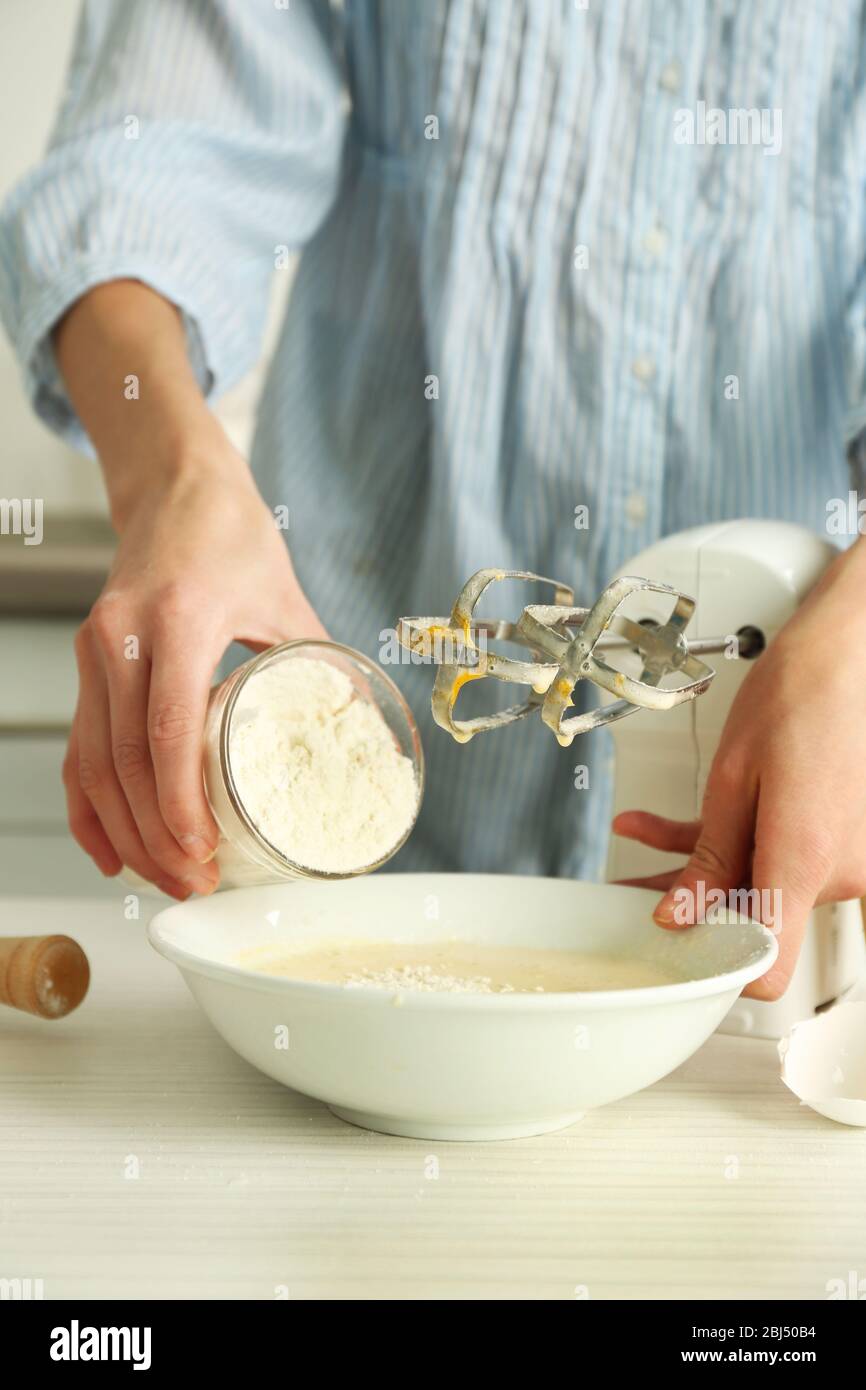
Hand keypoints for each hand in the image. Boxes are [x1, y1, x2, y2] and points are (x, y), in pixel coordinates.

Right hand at [65, 438, 327, 897]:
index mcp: (179, 618)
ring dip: (124, 831)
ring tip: (164, 878)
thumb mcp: (287, 597)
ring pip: (93, 762)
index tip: (201, 850)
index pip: (167, 728)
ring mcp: (96, 650)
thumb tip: (367, 730)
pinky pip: (77, 747)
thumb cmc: (232, 537)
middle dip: (154, 835)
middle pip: (125, 759)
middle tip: (193, 882)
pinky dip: (88, 805)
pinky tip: (109, 849)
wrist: (175, 488)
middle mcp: (123, 635)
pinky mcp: (86, 664)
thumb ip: (322, 664)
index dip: (178, 801)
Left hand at [611, 537, 865, 999]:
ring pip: (760, 878)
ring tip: (639, 838)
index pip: (769, 964)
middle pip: (755, 916)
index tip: (674, 950)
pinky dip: (734, 841)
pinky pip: (780, 853)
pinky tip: (665, 825)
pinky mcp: (845, 840)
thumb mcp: (733, 776)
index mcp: (806, 859)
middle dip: (690, 898)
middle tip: (630, 890)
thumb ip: (709, 855)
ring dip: (702, 862)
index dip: (717, 964)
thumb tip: (680, 913)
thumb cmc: (805, 693)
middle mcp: (838, 871)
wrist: (853, 653)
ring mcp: (848, 858)